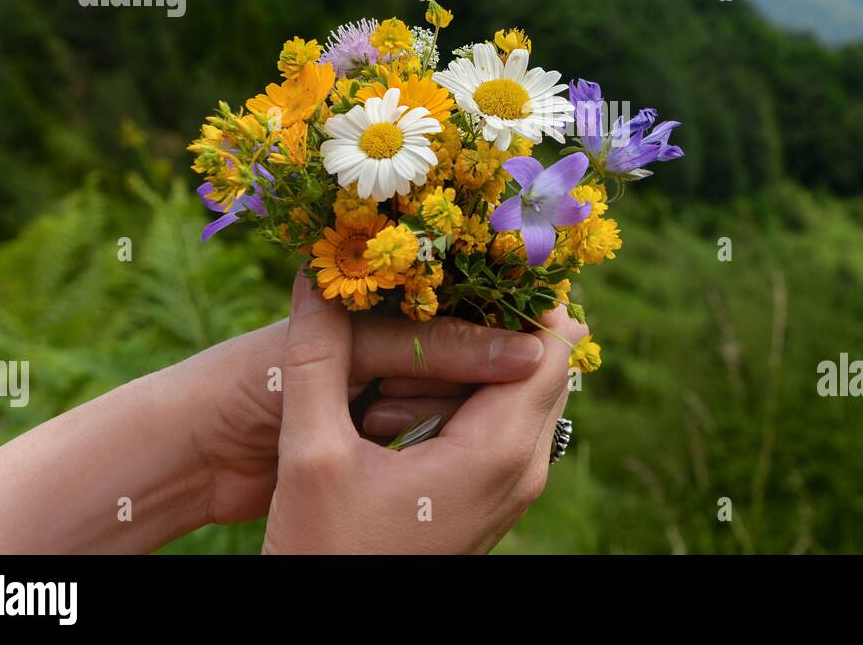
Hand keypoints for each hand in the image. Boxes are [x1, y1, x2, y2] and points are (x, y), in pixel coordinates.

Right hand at [262, 270, 584, 553]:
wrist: (325, 630)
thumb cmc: (321, 550)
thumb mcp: (309, 451)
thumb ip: (316, 359)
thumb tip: (313, 276)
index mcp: (497, 451)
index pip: (554, 349)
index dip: (528, 296)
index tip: (481, 255)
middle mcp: (522, 470)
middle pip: (546, 367)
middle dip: (498, 323)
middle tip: (433, 293)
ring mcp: (510, 489)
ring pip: (522, 396)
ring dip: (477, 363)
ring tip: (410, 350)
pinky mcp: (489, 500)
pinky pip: (503, 427)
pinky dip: (467, 396)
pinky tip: (403, 393)